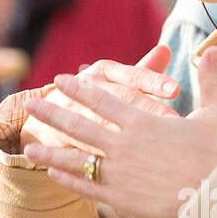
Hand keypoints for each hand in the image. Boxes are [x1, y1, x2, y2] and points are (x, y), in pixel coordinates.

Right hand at [21, 44, 178, 150]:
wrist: (41, 112)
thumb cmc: (90, 95)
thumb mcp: (114, 79)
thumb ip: (143, 69)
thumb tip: (166, 49)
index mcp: (103, 72)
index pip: (132, 75)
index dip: (153, 81)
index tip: (175, 89)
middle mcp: (88, 87)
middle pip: (121, 98)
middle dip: (147, 107)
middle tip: (172, 119)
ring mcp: (74, 112)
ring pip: (104, 123)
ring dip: (128, 135)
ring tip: (153, 146)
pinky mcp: (63, 136)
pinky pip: (84, 147)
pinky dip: (102, 156)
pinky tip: (124, 168)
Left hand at [22, 46, 216, 217]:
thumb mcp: (215, 115)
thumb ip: (209, 81)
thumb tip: (215, 48)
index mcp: (142, 122)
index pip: (102, 100)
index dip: (80, 89)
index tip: (61, 80)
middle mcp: (124, 145)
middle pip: (80, 125)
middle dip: (53, 113)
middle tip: (32, 104)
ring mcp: (119, 173)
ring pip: (76, 158)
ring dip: (50, 150)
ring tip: (28, 145)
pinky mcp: (120, 198)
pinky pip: (87, 186)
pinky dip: (68, 179)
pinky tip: (52, 174)